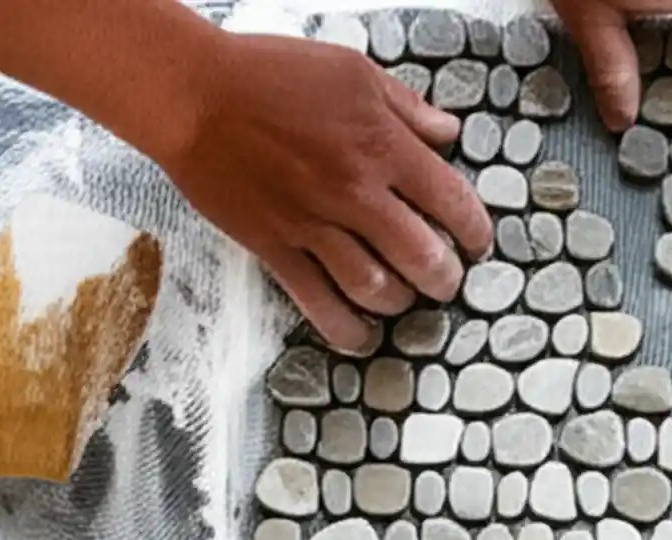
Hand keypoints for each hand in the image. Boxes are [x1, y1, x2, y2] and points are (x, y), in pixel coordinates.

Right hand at [155, 33, 491, 351]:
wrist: (193, 94)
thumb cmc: (273, 74)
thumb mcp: (355, 72)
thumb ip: (407, 108)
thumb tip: (448, 132)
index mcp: (383, 147)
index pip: (452, 202)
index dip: (475, 231)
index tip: (478, 242)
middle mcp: (355, 193)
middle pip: (421, 256)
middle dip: (445, 278)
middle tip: (447, 281)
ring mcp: (313, 225)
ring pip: (374, 287)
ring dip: (399, 301)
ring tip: (404, 299)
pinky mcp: (274, 247)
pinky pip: (316, 301)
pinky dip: (344, 327)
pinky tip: (361, 336)